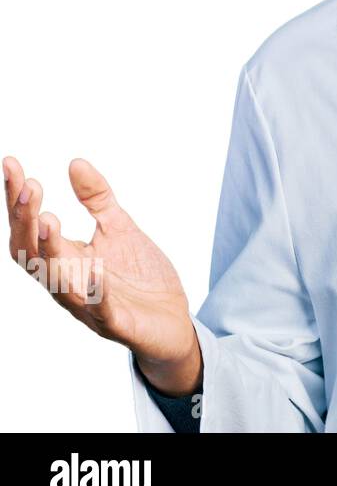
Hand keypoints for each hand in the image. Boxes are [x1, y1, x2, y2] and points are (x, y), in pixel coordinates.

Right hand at [5, 155, 201, 394]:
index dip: (18, 199)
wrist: (171, 321)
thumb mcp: (120, 229)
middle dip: (26, 221)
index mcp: (63, 259)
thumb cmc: (139, 277)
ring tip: (48, 218)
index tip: (12, 163)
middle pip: (32, 253)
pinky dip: (97, 290)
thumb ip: (97, 199)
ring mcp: (89, 305)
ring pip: (59, 282)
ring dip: (51, 251)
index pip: (31, 227)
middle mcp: (67, 283)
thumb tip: (75, 162)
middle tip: (28, 187)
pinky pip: (102, 309)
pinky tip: (97, 266)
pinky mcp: (117, 323)